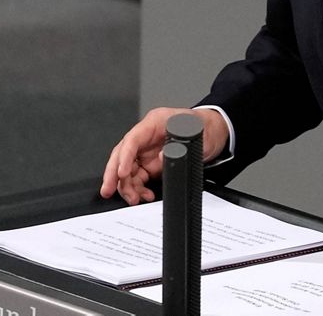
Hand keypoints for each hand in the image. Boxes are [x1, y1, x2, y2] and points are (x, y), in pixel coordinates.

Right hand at [99, 107, 228, 204]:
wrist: (214, 134)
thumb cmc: (204, 127)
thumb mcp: (195, 134)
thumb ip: (178, 145)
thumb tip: (161, 158)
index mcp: (154, 122)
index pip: (132, 139)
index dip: (124, 156)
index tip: (122, 173)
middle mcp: (146, 137)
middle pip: (122, 155)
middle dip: (113, 174)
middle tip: (108, 190)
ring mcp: (147, 151)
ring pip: (128, 170)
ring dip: (127, 186)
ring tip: (134, 199)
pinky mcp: (151, 164)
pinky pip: (138, 178)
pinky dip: (138, 189)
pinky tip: (144, 196)